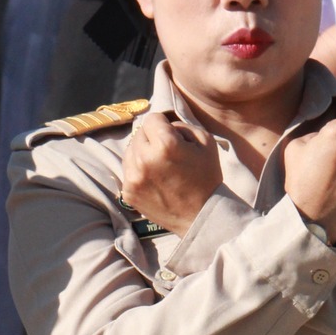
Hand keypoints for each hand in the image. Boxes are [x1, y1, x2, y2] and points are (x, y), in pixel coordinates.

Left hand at [120, 111, 222, 237]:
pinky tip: (154, 179)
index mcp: (165, 144)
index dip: (164, 124)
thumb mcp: (205, 141)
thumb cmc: (206, 177)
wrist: (200, 216)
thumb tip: (164, 124)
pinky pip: (128, 170)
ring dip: (142, 153)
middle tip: (167, 153)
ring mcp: (133, 177)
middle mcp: (144, 159)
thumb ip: (182, 125)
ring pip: (130, 151)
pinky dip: (138, 170)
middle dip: (152, 138)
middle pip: (139, 133)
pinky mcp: (128, 192)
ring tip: (159, 166)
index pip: (152, 118)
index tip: (172, 136)